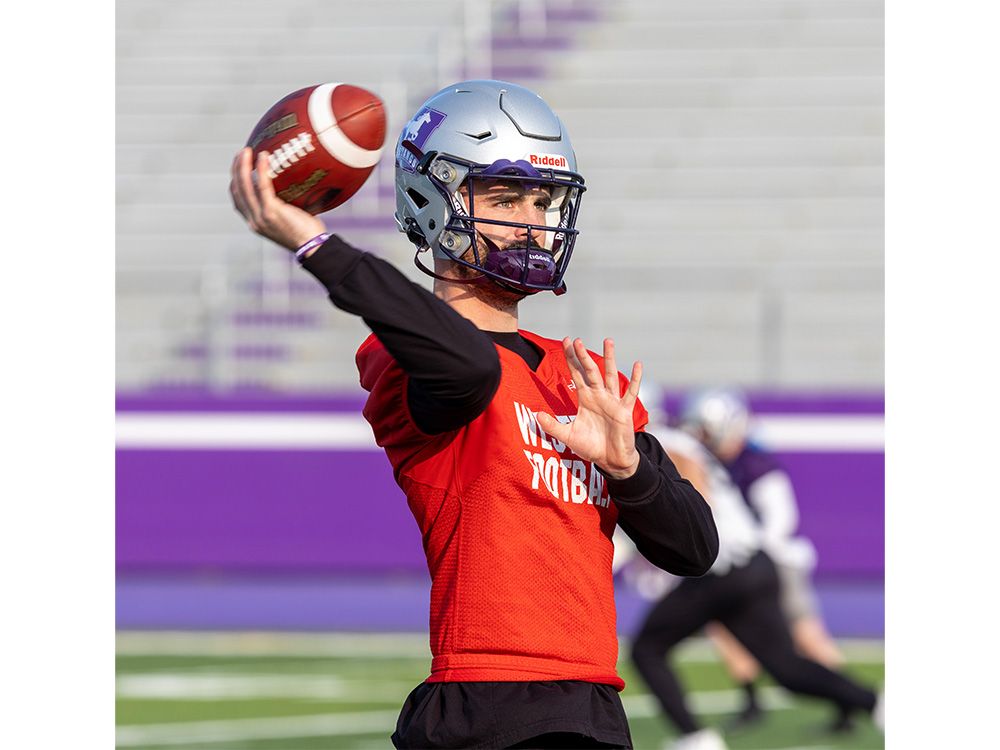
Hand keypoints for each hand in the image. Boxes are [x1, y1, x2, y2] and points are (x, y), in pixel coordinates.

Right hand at [228, 147, 325, 250]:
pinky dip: (260, 170)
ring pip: (244, 186)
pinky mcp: (271, 212)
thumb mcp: (287, 220)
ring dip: (242, 165)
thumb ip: (281, 206)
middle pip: (237, 190)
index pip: (238, 199)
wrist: (313, 247)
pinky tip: (263, 157)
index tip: (238, 167)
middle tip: (241, 153)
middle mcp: (254, 220)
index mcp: (256, 223)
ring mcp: (261, 216)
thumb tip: (289, 185)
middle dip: (235, 169)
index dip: (235, 181)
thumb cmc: (306, 235)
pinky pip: (262, 186)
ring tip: (246, 151)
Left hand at [536, 338, 642, 479]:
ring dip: (610, 358)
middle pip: (590, 371)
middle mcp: (599, 396)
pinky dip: (635, 379)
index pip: (577, 374)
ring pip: (610, 375)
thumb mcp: (568, 436)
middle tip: (576, 340)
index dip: (571, 360)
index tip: (566, 342)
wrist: (610, 460)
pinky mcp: (624, 410)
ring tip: (608, 340)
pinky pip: (631, 392)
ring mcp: (612, 401)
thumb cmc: (591, 447)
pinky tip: (637, 364)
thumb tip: (536, 415)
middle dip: (583, 356)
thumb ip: (552, 426)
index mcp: (586, 399)